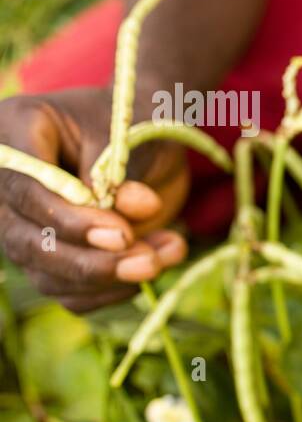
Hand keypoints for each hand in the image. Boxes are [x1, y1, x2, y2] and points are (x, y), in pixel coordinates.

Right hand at [0, 87, 190, 311]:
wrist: (148, 146)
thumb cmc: (136, 128)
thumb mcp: (134, 138)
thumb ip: (123, 177)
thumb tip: (126, 223)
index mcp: (17, 133)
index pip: (26, 190)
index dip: (70, 219)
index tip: (122, 234)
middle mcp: (6, 184)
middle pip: (26, 241)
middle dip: (89, 261)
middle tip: (146, 262)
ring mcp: (24, 226)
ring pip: (47, 274)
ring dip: (111, 278)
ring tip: (165, 255)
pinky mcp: (49, 258)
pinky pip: (69, 292)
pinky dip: (114, 290)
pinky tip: (158, 263)